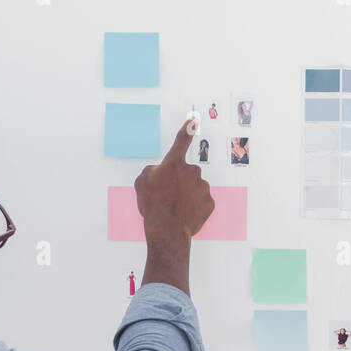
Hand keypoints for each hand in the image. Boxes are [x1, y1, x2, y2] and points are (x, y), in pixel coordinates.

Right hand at [135, 119, 213, 240]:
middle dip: (179, 182)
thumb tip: (159, 172)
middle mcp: (192, 171)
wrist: (167, 230)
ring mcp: (203, 187)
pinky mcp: (209, 202)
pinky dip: (194, 208)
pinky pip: (201, 202)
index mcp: (174, 164)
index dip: (187, 128)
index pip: (181, 141)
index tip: (193, 119)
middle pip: (186, 173)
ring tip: (175, 209)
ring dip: (187, 195)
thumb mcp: (141, 182)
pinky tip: (185, 215)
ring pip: (195, 188)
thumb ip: (151, 171)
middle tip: (168, 197)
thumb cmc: (153, 205)